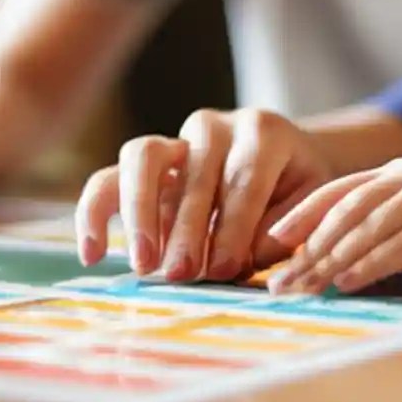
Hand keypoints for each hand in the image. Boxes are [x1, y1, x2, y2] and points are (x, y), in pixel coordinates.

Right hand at [75, 108, 334, 281]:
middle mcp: (213, 127)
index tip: (227, 269)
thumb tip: (239, 256)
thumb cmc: (297, 188)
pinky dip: (94, 213)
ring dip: (139, 213)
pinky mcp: (142, 163)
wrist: (283, 160)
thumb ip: (282, 227)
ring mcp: (173, 140)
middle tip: (182, 274)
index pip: (243, 179)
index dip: (234, 226)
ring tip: (143, 264)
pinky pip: (109, 178)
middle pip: (193, 173)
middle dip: (187, 228)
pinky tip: (91, 254)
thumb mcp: (309, 203)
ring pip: (141, 159)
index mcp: (263, 132)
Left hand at [266, 158, 401, 293]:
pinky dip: (371, 263)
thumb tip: (335, 263)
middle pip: (345, 210)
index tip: (270, 243)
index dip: (301, 215)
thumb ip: (390, 232)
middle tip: (280, 282)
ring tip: (303, 287)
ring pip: (369, 225)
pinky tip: (348, 280)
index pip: (338, 191)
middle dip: (307, 248)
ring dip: (330, 258)